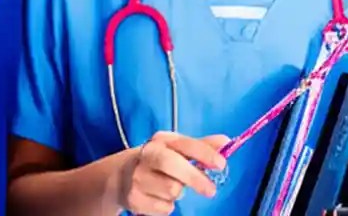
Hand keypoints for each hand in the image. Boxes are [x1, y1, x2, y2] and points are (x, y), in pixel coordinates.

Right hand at [113, 131, 227, 215]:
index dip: (205, 154)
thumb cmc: (158, 160)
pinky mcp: (134, 198)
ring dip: (179, 193)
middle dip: (195, 179)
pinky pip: (164, 207)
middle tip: (211, 190)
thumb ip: (202, 146)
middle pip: (174, 166)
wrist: (120, 176)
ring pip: (172, 190)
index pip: (185, 144)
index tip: (221, 164)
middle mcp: (147, 155)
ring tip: (172, 187)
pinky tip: (160, 197)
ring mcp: (138, 177)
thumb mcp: (177, 149)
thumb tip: (226, 143)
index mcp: (161, 140)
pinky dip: (168, 206)